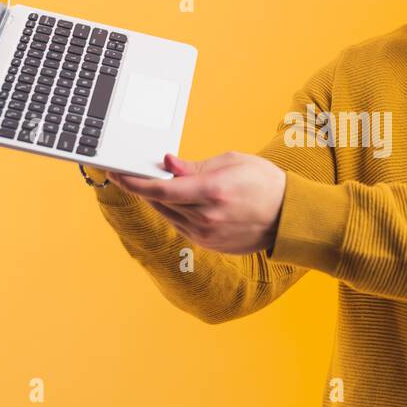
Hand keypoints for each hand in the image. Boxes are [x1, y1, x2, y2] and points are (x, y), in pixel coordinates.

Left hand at [107, 152, 286, 254]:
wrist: (289, 216)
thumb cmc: (264, 183)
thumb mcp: (232, 162)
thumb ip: (195, 166)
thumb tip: (167, 165)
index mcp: (212, 191)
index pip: (160, 189)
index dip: (134, 182)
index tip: (117, 173)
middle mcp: (206, 217)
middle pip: (160, 203)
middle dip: (144, 187)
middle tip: (132, 173)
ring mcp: (207, 234)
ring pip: (168, 216)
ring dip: (158, 201)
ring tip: (154, 185)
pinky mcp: (210, 244)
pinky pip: (181, 226)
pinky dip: (175, 212)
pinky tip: (176, 201)